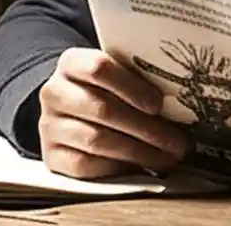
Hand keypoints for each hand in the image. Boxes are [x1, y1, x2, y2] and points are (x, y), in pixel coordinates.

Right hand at [38, 47, 191, 178]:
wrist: (70, 111)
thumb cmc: (105, 91)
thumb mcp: (118, 76)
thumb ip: (138, 80)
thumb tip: (180, 99)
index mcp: (71, 63)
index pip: (98, 68)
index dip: (131, 87)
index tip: (158, 104)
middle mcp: (54, 92)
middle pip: (102, 109)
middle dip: (147, 128)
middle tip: (177, 141)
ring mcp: (49, 126)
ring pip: (97, 140)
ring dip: (139, 151)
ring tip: (167, 156)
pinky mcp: (51, 156)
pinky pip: (85, 165)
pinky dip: (117, 167)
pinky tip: (140, 167)